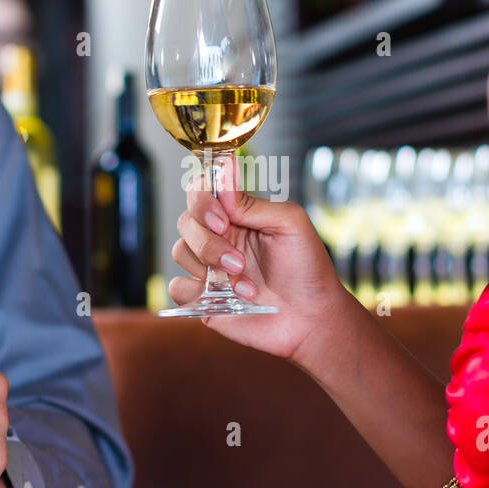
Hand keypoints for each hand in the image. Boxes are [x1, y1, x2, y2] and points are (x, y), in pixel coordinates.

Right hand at [169, 153, 353, 362]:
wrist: (310, 317)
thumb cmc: (307, 268)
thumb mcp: (290, 224)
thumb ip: (252, 203)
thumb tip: (225, 170)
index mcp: (236, 214)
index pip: (201, 191)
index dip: (202, 201)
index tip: (223, 220)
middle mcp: (218, 237)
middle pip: (185, 221)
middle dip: (208, 242)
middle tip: (238, 260)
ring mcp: (208, 267)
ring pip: (179, 251)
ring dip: (212, 269)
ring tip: (247, 285)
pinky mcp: (203, 297)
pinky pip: (178, 287)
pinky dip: (199, 292)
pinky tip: (230, 298)